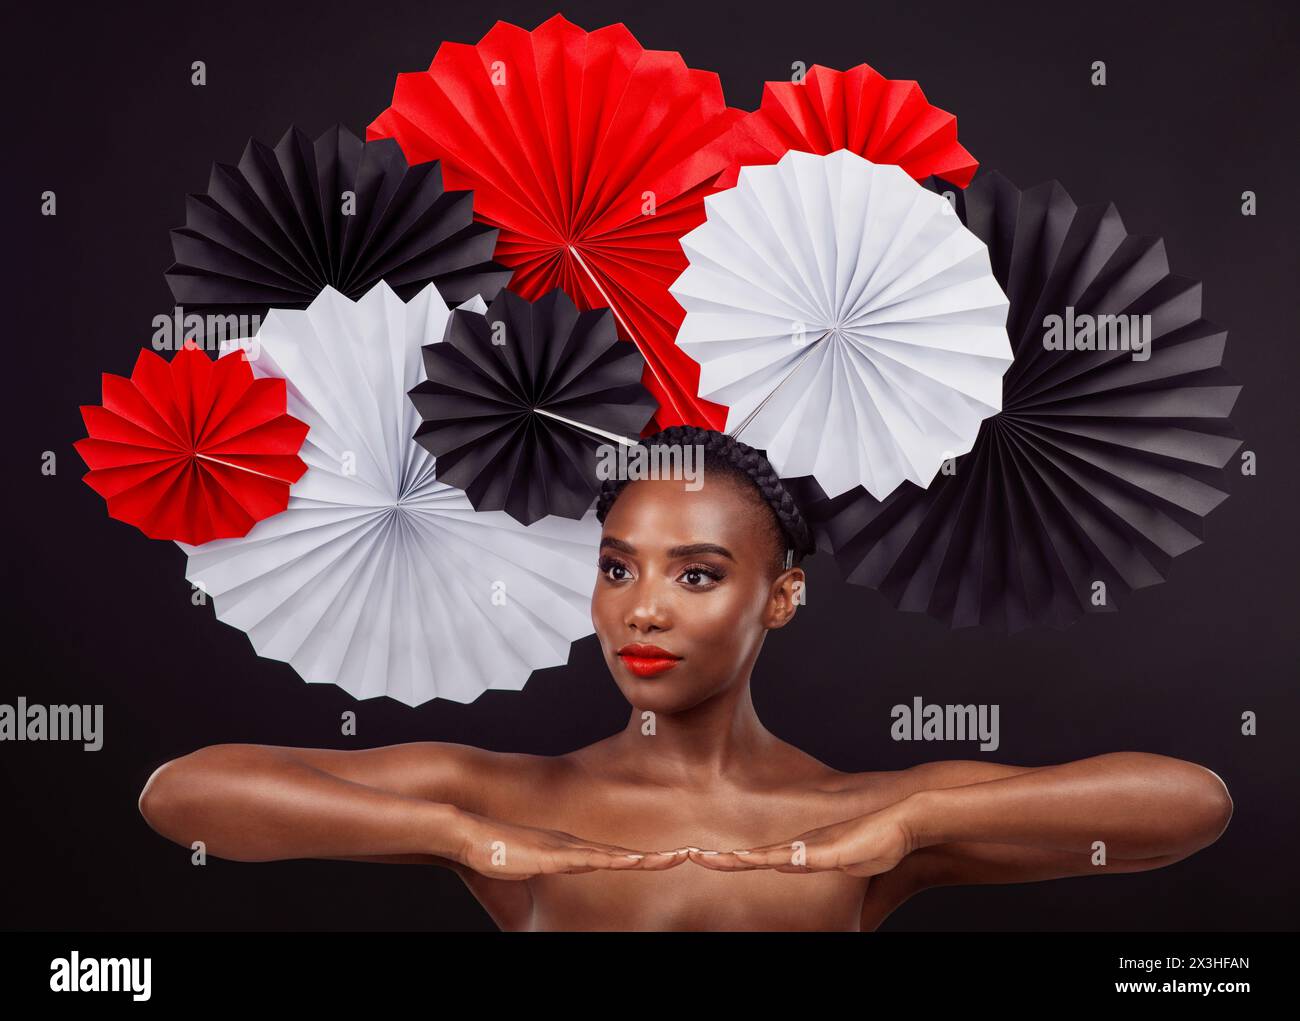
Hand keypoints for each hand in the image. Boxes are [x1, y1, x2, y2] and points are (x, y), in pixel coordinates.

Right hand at [455, 810, 688, 879]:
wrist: (469, 837)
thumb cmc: (490, 858)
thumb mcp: (521, 882)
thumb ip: (536, 890)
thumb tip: (538, 911)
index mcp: (570, 853)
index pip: (613, 859)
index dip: (641, 861)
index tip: (667, 861)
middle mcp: (574, 847)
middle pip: (623, 856)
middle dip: (656, 857)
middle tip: (687, 856)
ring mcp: (568, 848)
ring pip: (615, 856)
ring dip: (646, 859)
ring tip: (675, 858)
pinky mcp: (556, 854)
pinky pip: (593, 859)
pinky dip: (617, 860)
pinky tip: (636, 860)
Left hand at [687, 801, 915, 877]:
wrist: (902, 823)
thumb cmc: (880, 844)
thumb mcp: (845, 865)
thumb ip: (820, 866)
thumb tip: (802, 875)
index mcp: (802, 852)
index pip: (758, 860)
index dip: (732, 862)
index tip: (706, 860)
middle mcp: (801, 847)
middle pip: (753, 856)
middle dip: (721, 859)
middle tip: (690, 856)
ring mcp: (812, 848)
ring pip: (764, 856)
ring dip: (735, 860)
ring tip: (705, 860)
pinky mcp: (826, 851)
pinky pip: (792, 858)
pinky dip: (768, 860)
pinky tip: (752, 861)